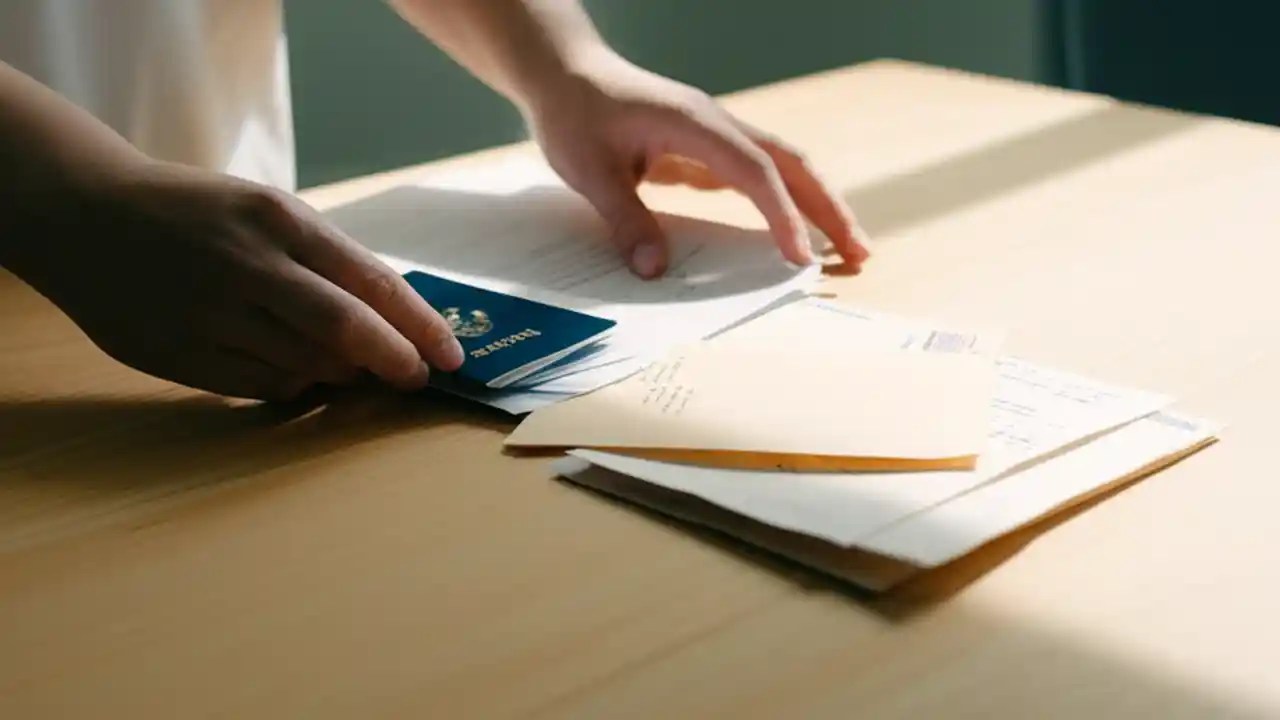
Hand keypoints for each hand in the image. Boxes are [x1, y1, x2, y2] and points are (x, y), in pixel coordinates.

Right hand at [20, 163, 463, 400]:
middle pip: (344, 329)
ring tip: (358, 370)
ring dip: (344, 375)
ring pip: (305, 365)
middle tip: (418, 378)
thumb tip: (395, 324)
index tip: (451, 354)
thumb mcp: (268, 214)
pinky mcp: (178, 354)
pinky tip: (298, 373)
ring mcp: (209, 313)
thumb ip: (327, 264)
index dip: (419, 325)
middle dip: (393, 359)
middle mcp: (247, 265)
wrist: (89, 213)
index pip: (370, 282)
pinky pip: (259, 386)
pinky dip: (292, 385)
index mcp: (279, 221)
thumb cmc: (201, 215)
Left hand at [525, 55, 869, 277]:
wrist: (566, 73)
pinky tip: (793, 238)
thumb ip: (623, 218)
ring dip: (817, 206)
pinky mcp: (707, 150)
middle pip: (793, 163)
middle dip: (829, 209)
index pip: (755, 171)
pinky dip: (783, 206)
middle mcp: (717, 125)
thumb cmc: (574, 113)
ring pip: (784, 168)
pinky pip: (757, 178)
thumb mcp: (587, 170)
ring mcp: (717, 136)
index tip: (799, 257)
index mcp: (695, 123)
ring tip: (844, 249)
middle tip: (860, 254)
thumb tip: (654, 271)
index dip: (781, 215)